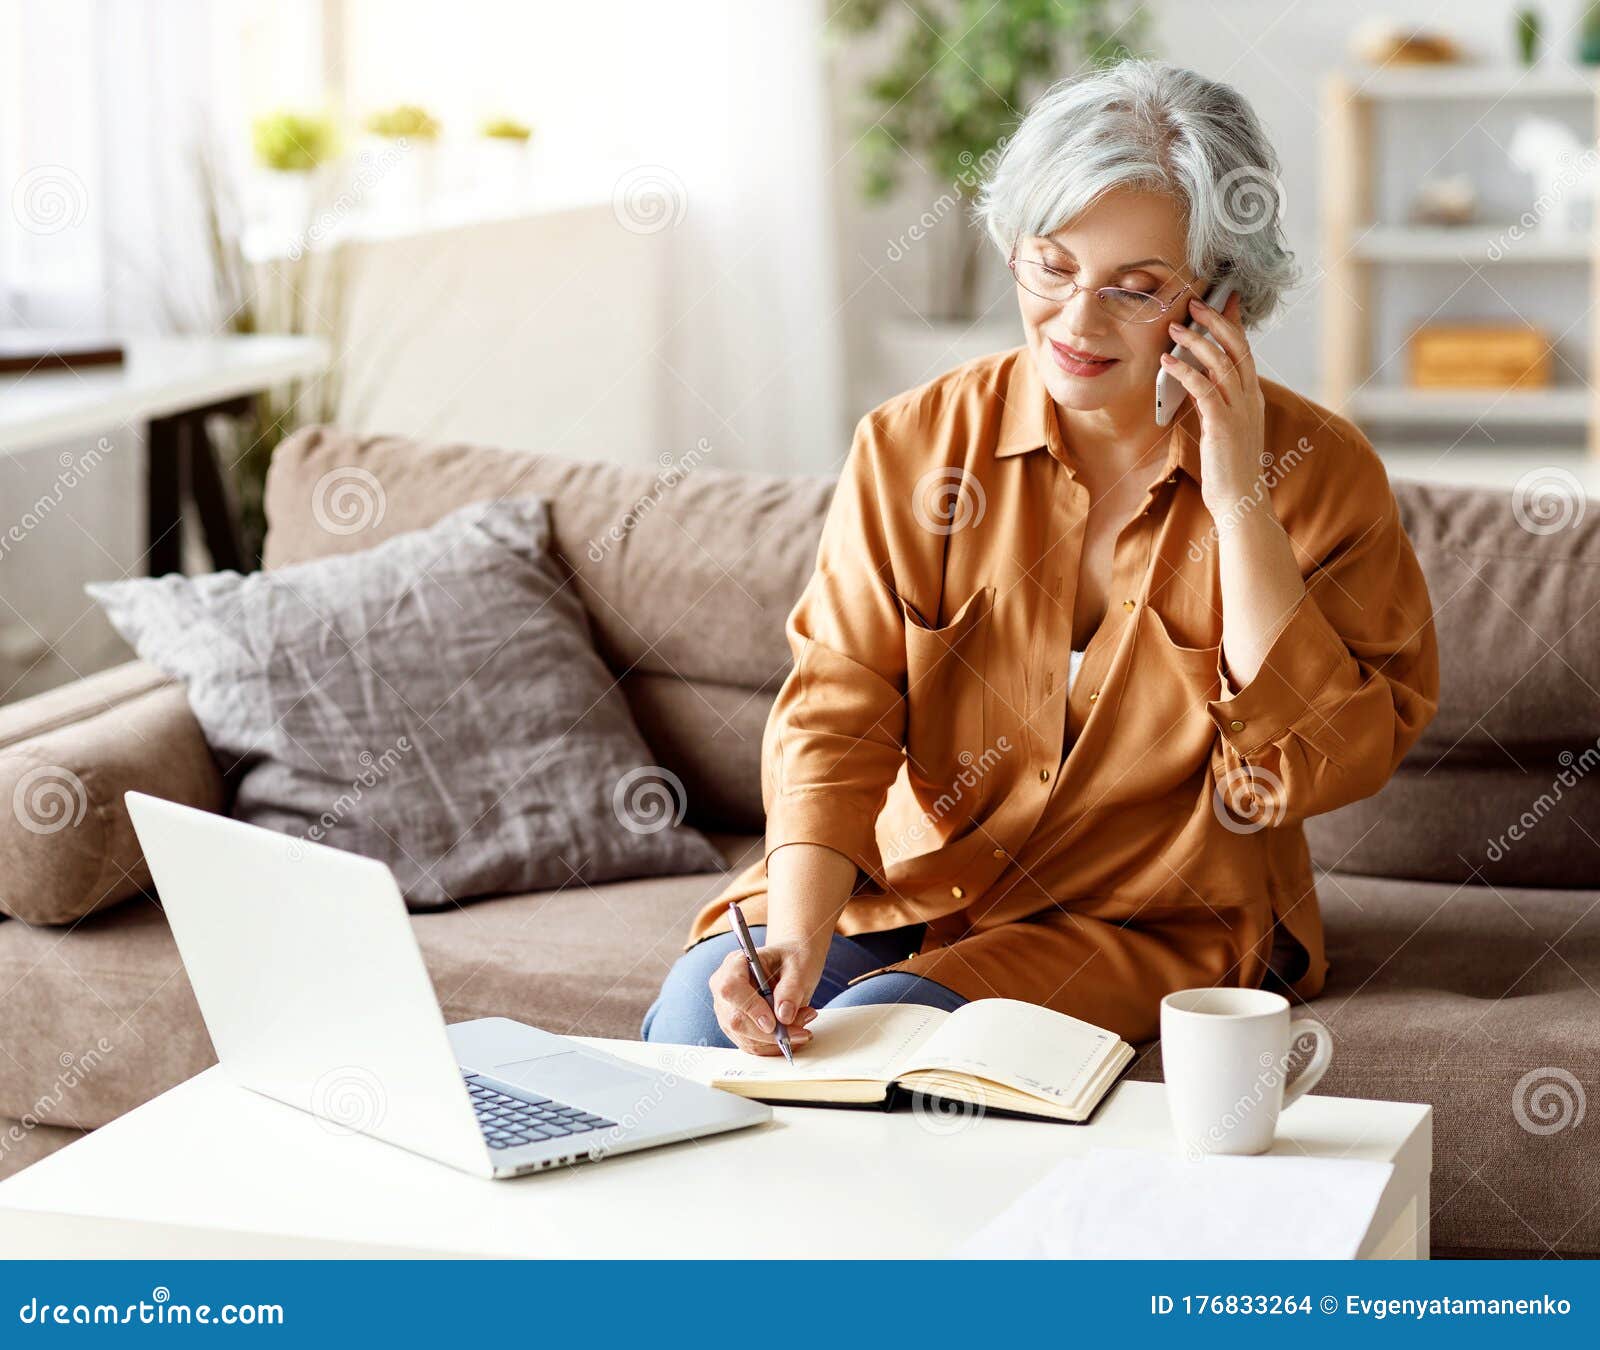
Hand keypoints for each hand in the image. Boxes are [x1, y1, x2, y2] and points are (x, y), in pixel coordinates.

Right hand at [709, 937, 824, 1055]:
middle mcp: (724, 988)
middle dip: (770, 1032)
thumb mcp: (799, 966)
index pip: (730, 989)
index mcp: (735, 964)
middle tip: (802, 1029)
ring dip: (777, 1040)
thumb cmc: (793, 958)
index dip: (750, 1009)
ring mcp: (728, 1010)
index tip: (773, 1023)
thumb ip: (791, 988)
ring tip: (803, 1023)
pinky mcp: (736, 1027)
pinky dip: (775, 1045)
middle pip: (735, 1020)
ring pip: (745, 1037)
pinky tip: (794, 1033)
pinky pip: (752, 1045)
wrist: (792, 964)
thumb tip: (783, 1015)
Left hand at [1159, 291, 1267, 516]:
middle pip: (1236, 347)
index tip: (1223, 299)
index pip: (1245, 350)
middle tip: (1195, 302)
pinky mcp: (1222, 424)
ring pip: (1221, 363)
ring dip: (1196, 341)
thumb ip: (1213, 401)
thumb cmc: (1229, 467)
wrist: (1240, 499)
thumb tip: (1195, 379)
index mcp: (1252, 396)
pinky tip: (1166, 363)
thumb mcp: (1222, 427)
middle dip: (1216, 321)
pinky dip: (1184, 372)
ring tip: (1175, 328)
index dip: (1234, 322)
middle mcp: (1249, 398)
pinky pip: (1203, 388)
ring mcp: (1238, 410)